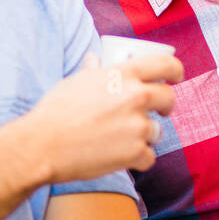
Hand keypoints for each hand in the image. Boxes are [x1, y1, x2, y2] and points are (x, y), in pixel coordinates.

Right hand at [31, 52, 182, 184]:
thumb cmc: (55, 111)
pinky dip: (136, 159)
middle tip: (157, 112)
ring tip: (119, 139)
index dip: (176, 71)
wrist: (43, 145)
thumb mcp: (75, 82)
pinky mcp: (136, 153)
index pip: (167, 65)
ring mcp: (138, 126)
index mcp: (124, 74)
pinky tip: (118, 157)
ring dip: (144, 136)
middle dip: (165, 106)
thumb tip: (95, 60)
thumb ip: (93, 71)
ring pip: (157, 131)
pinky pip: (148, 157)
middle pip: (168, 98)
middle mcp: (136, 97)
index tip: (175, 77)